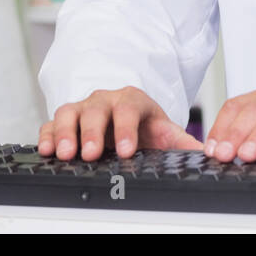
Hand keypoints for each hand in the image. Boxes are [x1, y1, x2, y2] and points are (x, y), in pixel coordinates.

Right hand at [38, 86, 202, 160]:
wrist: (127, 120)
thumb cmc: (146, 127)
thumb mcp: (165, 133)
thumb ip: (183, 144)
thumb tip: (208, 155)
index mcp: (133, 101)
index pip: (129, 109)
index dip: (126, 129)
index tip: (126, 151)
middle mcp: (105, 100)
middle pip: (96, 110)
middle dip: (93, 132)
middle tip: (92, 154)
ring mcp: (83, 108)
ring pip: (69, 113)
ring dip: (65, 133)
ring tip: (65, 153)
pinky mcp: (65, 120)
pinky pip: (50, 123)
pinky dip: (47, 135)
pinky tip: (46, 150)